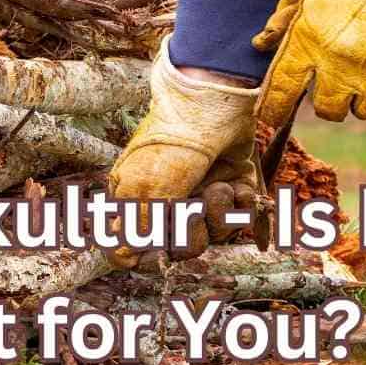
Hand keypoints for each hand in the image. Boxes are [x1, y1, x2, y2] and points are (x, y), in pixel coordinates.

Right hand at [107, 37, 261, 268]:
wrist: (213, 105)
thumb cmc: (172, 143)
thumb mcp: (149, 187)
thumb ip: (140, 227)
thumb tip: (123, 259)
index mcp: (137, 203)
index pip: (136, 249)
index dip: (150, 257)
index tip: (161, 252)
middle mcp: (168, 204)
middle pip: (181, 250)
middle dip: (194, 231)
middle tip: (197, 204)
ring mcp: (200, 197)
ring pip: (214, 236)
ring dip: (220, 214)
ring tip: (220, 185)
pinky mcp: (230, 189)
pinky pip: (239, 218)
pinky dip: (242, 204)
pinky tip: (237, 184)